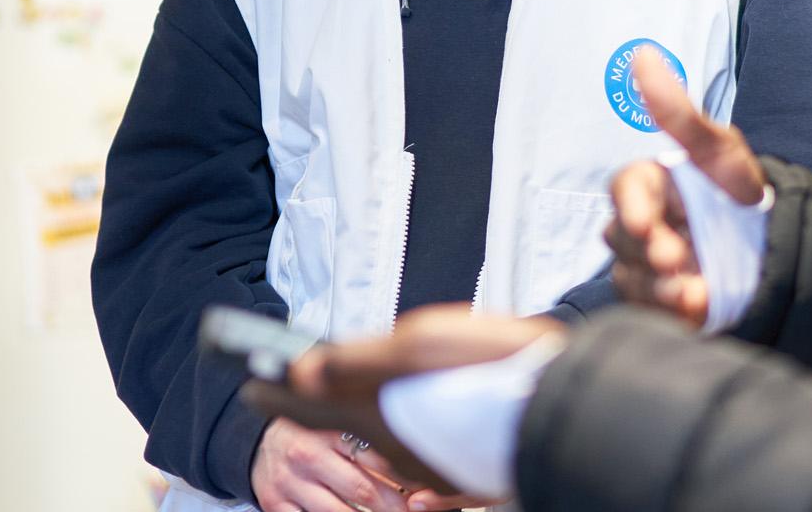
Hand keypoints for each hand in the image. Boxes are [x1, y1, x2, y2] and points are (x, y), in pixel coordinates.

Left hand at [247, 305, 562, 508]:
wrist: (566, 400)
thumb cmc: (499, 364)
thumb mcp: (420, 342)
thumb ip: (358, 358)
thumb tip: (307, 368)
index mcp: (378, 413)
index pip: (309, 400)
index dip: (273, 388)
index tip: (245, 380)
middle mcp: (397, 446)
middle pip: (345, 419)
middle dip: (318, 399)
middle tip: (288, 381)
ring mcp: (429, 463)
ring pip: (388, 434)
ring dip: (376, 410)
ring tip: (369, 386)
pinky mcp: (462, 470)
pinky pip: (425, 454)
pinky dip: (414, 436)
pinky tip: (418, 426)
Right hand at [249, 417, 410, 511]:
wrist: (255, 441)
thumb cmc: (306, 434)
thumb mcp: (336, 426)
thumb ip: (367, 442)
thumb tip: (412, 467)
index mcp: (329, 430)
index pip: (377, 458)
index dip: (406, 478)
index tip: (424, 490)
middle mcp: (308, 456)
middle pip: (362, 490)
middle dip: (394, 507)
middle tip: (411, 511)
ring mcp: (290, 484)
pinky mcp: (275, 505)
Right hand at [604, 48, 767, 325]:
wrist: (779, 245)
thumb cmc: (743, 190)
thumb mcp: (719, 150)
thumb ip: (678, 112)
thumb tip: (643, 55)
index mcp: (652, 184)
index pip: (622, 190)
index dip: (629, 207)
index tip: (647, 225)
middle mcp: (643, 222)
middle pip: (619, 237)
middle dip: (646, 250)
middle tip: (677, 259)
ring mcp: (648, 262)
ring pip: (628, 277)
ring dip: (658, 286)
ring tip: (697, 287)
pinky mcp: (662, 298)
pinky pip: (648, 308)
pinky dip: (671, 309)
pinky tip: (699, 304)